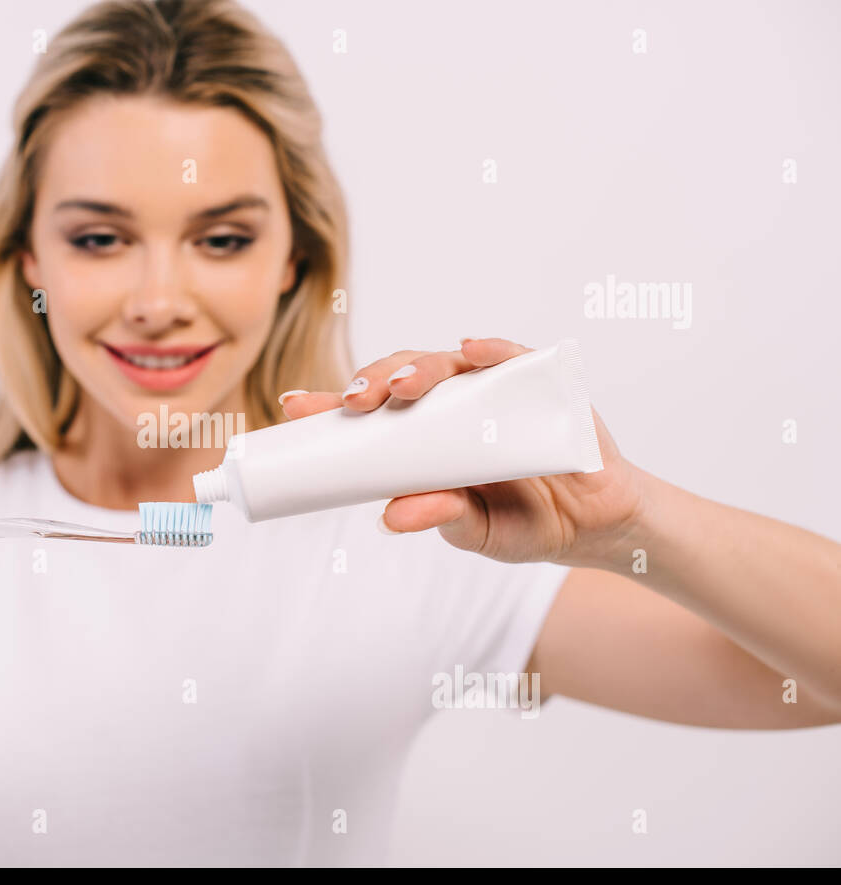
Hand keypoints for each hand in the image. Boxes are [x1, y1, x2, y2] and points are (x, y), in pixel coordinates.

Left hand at [279, 337, 647, 566]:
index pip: (370, 415)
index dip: (330, 406)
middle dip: (370, 383)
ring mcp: (493, 390)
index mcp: (425, 439)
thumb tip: (389, 519)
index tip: (292, 407)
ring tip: (398, 387)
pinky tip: (470, 350)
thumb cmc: (528, 522)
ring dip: (418, 368)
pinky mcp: (538, 382)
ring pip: (445, 363)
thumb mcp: (476, 529)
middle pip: (400, 378)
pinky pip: (511, 356)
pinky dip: (490, 349)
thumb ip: (439, 516)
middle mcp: (452, 406)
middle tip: (351, 402)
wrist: (597, 524)